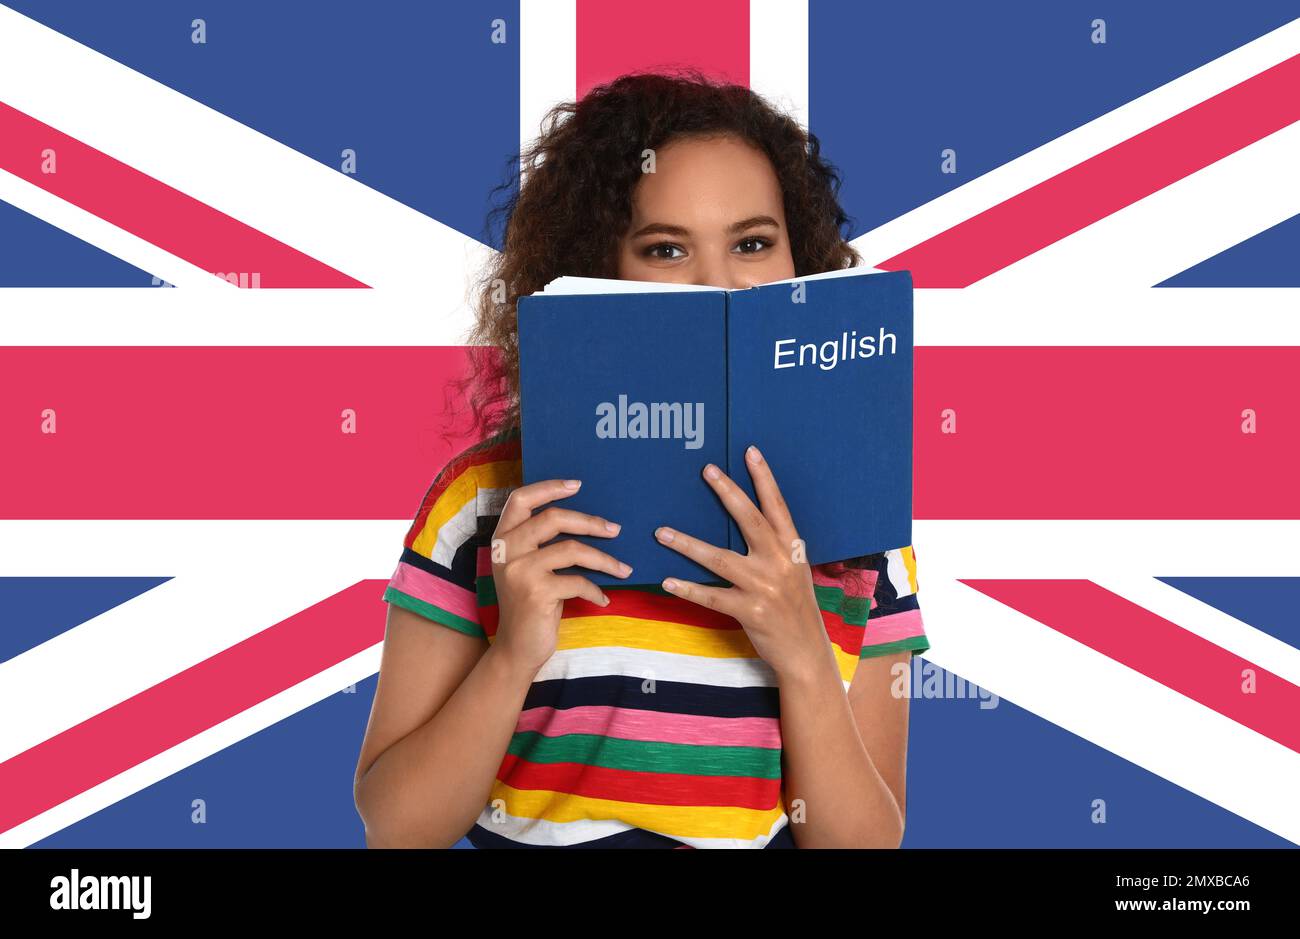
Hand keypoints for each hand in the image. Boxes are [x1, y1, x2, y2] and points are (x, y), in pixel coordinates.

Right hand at [490, 478, 631, 672]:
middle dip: (590, 522)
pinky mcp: (536, 592)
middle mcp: (506, 550)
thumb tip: (586, 518)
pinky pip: (578, 581)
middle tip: (616, 530)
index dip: (549, 487)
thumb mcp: (528, 568)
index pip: (520, 499)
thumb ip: (540, 543)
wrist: (517, 648)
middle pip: (554, 519)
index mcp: (502, 539)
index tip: (578, 485)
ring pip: (572, 549)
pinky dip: (596, 591)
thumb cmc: (530, 604)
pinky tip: (603, 600)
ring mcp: (519, 571)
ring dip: (604, 560)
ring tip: (623, 569)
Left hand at [654, 445, 835, 681]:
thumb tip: (751, 520)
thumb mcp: (795, 570)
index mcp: (793, 548)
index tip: (750, 452)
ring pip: (720, 559)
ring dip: (688, 544)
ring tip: (662, 532)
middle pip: (750, 520)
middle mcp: (780, 563)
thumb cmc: (796, 606)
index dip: (764, 478)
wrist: (806, 650)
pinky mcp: (750, 612)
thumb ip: (777, 546)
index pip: (777, 506)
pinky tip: (668, 580)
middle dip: (728, 492)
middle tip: (707, 470)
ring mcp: (764, 587)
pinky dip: (688, 589)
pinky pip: (711, 597)